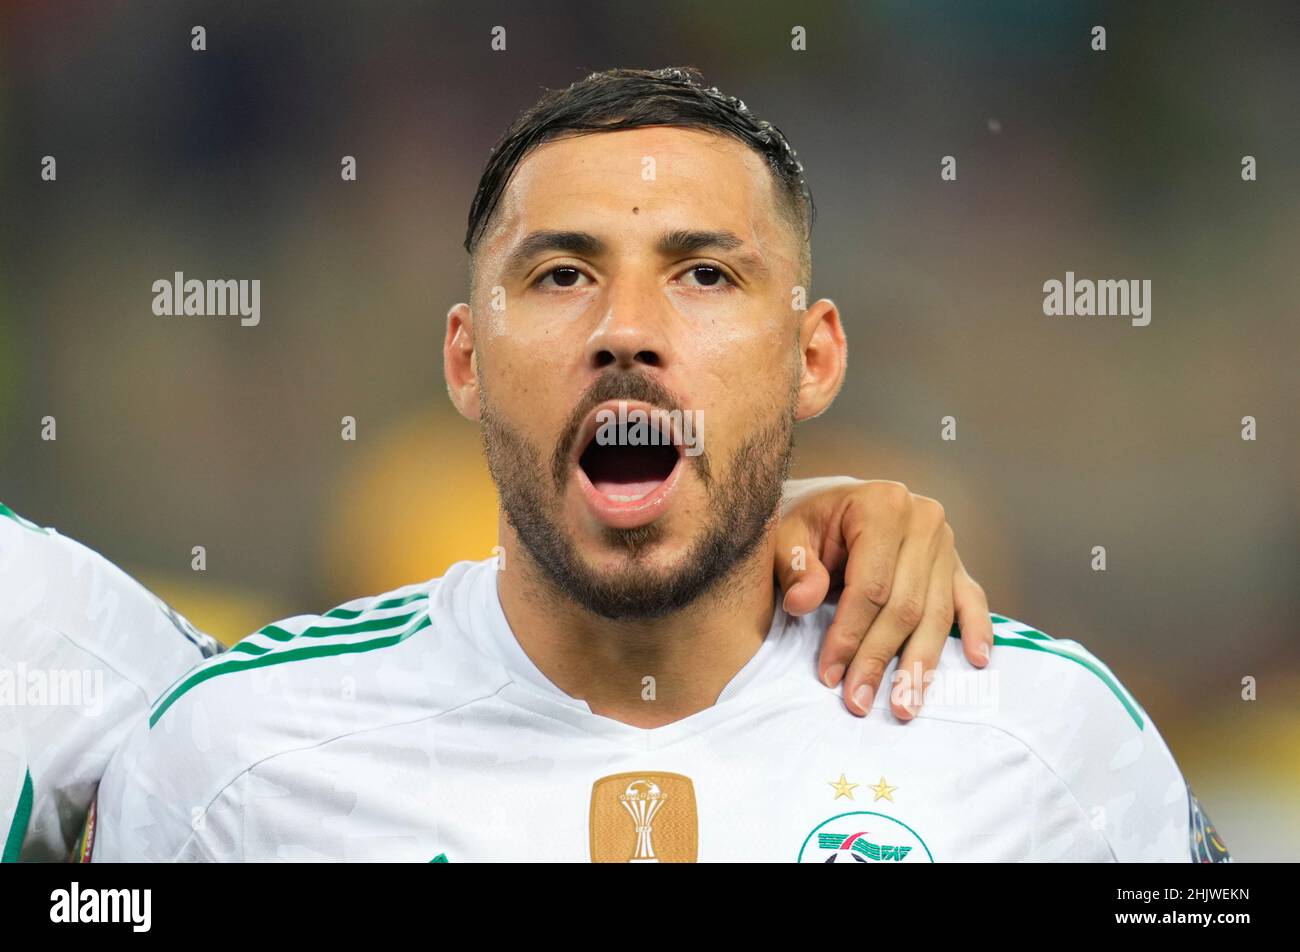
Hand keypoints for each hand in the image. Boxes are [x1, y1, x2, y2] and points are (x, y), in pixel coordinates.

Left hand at [775, 477, 992, 718]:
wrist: (835, 504)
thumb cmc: (810, 522)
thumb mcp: (787, 533)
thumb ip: (794, 565)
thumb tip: (802, 603)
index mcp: (881, 505)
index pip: (869, 585)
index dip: (849, 635)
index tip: (829, 675)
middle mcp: (922, 520)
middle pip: (905, 605)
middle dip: (879, 658)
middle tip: (859, 701)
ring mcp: (945, 542)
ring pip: (936, 613)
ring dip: (920, 664)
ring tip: (904, 706)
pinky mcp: (956, 563)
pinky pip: (971, 599)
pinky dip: (977, 631)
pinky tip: (976, 661)